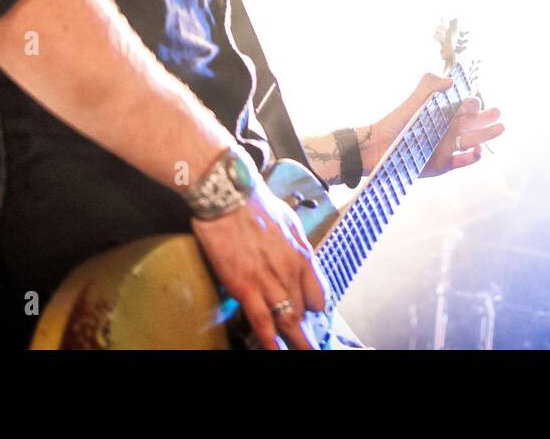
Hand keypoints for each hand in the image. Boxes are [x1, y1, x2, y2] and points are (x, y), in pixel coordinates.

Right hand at [191, 184, 327, 349]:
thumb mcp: (289, 222)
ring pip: (287, 320)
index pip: (319, 294)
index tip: (313, 317)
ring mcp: (269, 281)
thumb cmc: (257, 204)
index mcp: (303, 254)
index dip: (316, 309)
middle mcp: (291, 271)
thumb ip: (296, 247)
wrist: (230, 197)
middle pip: (303, 311)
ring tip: (301, 352)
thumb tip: (299, 260)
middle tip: (307, 343)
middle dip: (306, 330)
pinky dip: (269, 341)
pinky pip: (261, 321)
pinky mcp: (245, 287)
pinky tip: (275, 351)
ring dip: (295, 341)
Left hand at [366, 73, 503, 177]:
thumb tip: (451, 80)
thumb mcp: (413, 101)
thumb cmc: (396, 122)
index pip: (465, 106)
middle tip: (497, 113)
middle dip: (487, 118)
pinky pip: (463, 161)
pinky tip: (478, 150)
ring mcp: (447, 147)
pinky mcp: (443, 164)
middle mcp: (448, 130)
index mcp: (444, 113)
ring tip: (500, 128)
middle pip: (474, 123)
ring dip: (486, 135)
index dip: (472, 103)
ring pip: (473, 140)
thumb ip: (429, 86)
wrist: (378, 148)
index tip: (474, 102)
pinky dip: (472, 157)